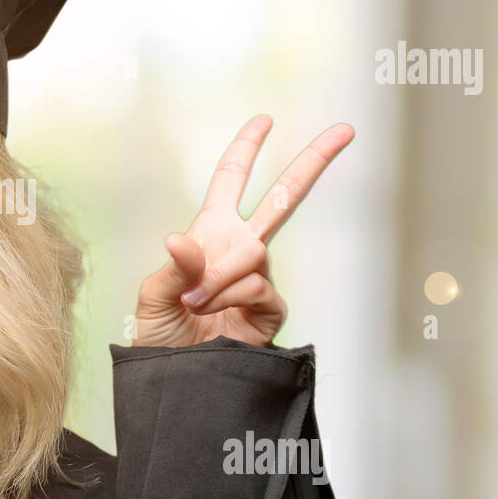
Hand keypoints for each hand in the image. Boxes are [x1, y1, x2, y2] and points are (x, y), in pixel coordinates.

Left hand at [133, 115, 353, 347]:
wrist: (177, 378)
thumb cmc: (161, 336)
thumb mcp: (152, 297)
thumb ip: (172, 268)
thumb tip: (181, 238)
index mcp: (210, 234)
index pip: (230, 182)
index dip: (245, 150)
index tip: (265, 120)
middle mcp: (240, 249)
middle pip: (284, 198)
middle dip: (313, 162)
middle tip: (345, 130)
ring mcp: (258, 278)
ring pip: (253, 252)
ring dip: (218, 278)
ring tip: (195, 303)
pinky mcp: (270, 308)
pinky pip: (259, 286)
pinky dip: (232, 296)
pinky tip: (217, 311)